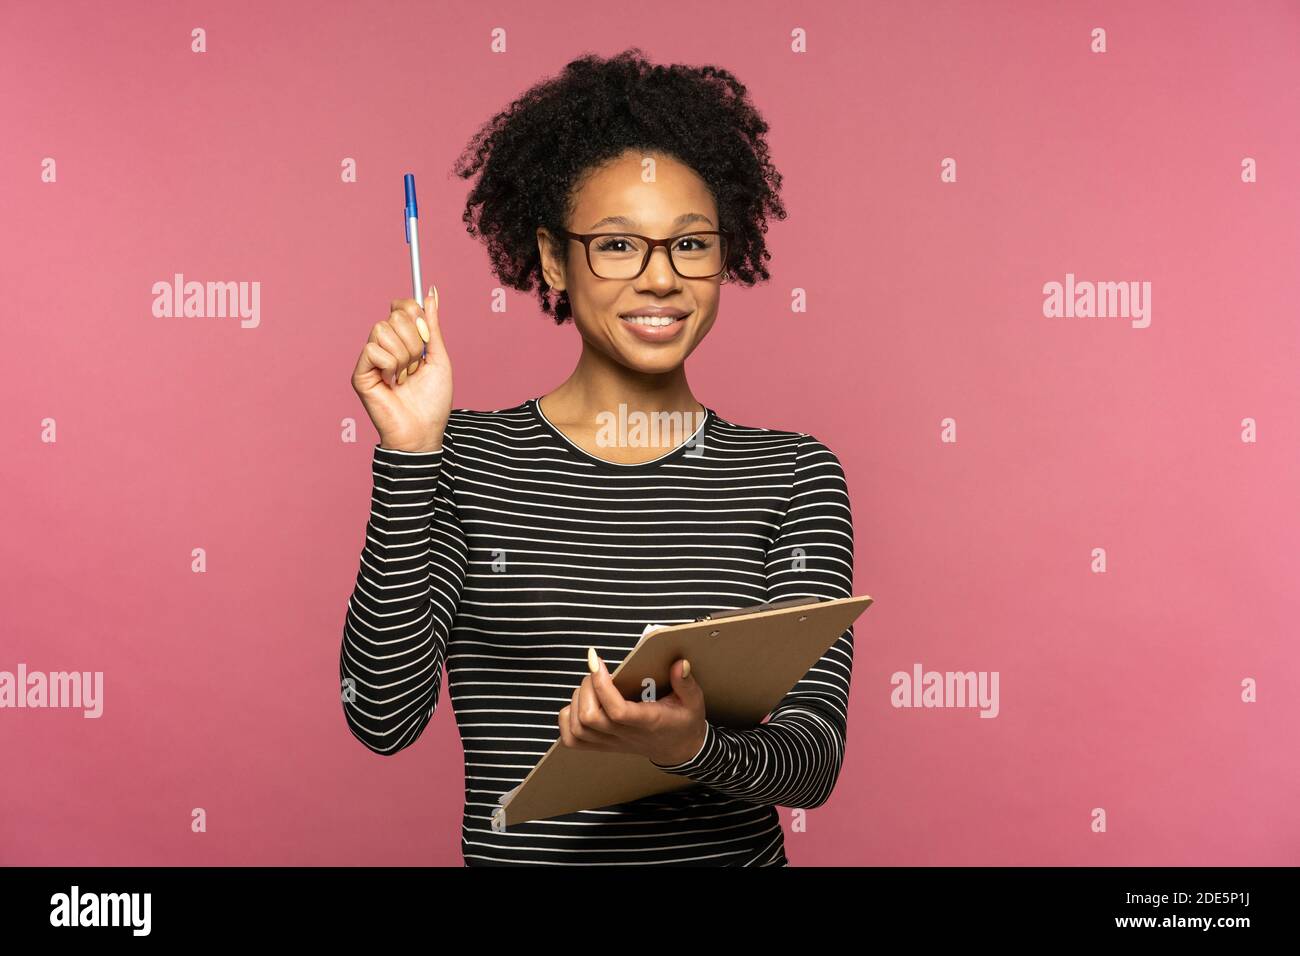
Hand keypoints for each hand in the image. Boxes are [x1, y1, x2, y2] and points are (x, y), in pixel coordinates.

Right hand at [351, 287, 452, 452]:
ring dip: (403, 356)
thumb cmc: (433, 401)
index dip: (414, 313)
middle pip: (394, 315)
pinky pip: (373, 349)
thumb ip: (433, 326)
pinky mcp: (360, 373)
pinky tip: (392, 382)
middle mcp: (384, 346)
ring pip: (382, 329)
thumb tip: (432, 292)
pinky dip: (390, 365)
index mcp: (403, 341)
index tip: (426, 336)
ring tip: (405, 377)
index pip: (401, 306)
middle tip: (416, 365)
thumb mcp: (439, 357)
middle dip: (414, 340)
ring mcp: (371, 359)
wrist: (424, 431)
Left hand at [557, 648, 707, 765]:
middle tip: (596, 671)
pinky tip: (578, 704)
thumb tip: (680, 663)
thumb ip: (686, 682)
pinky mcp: (602, 745)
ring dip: (576, 700)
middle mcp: (625, 735)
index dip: (601, 685)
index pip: (617, 711)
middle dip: (586, 688)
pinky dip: (567, 720)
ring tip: (589, 684)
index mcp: (647, 722)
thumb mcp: (693, 701)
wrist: (679, 748)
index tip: (596, 661)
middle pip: (590, 718)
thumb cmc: (683, 721)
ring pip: (578, 728)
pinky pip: (573, 740)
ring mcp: (611, 743)